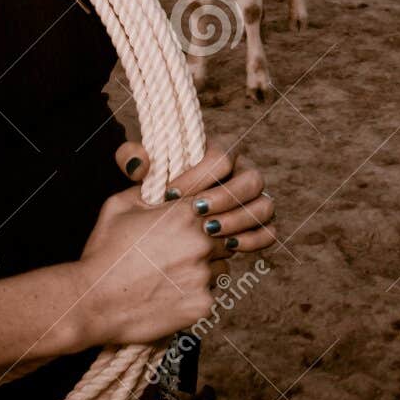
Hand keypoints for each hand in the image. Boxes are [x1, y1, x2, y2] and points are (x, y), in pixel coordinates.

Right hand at [71, 185, 217, 345]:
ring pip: (220, 266)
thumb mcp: (119, 206)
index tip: (193, 222)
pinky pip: (211, 294)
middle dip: (206, 242)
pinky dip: (196, 294)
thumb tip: (166, 183)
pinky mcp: (203, 304)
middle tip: (178, 252)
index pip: (216, 204)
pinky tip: (171, 295)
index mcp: (184, 213)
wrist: (93, 303)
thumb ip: (150, 189)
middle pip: (223, 236)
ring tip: (171, 275)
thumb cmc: (103, 254)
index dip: (205, 213)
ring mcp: (203, 274)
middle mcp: (201, 241)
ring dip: (204, 268)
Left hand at [117, 138, 277, 257]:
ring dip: (239, 219)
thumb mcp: (137, 177)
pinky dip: (253, 239)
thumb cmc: (150, 198)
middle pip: (252, 179)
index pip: (223, 154)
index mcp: (219, 153)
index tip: (170, 195)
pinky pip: (269, 232)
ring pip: (264, 206)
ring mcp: (253, 201)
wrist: (160, 232)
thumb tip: (140, 165)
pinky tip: (229, 246)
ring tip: (209, 230)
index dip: (199, 174)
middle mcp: (242, 173)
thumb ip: (131, 159)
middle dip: (225, 197)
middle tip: (196, 212)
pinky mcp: (257, 227)